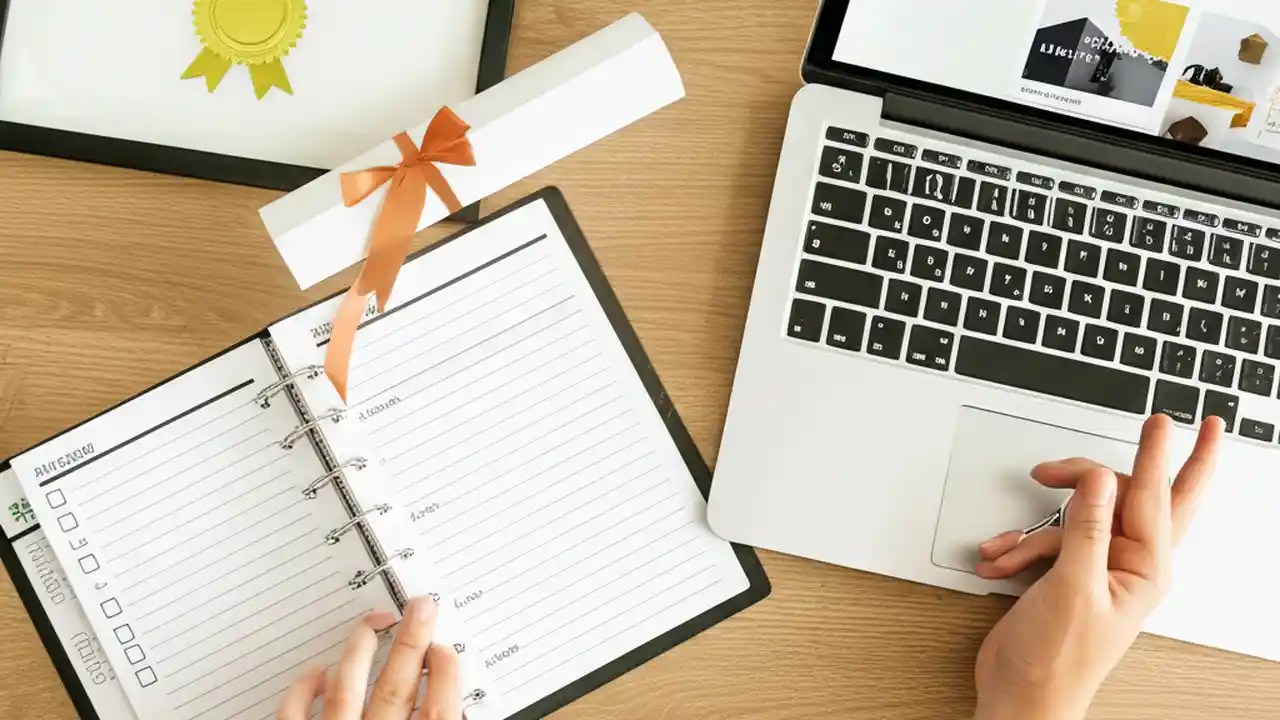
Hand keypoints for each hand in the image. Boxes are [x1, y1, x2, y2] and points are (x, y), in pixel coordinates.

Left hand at [277, 596, 462, 719]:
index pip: (438, 710)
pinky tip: (318, 671)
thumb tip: (458, 710)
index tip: (446, 650)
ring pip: (346, 688)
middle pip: (396, 688)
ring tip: (373, 621)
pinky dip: (307, 689)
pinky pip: (296, 713)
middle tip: (420, 606)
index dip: (446, 675)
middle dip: (411, 641)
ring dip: (362, 649)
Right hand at [972, 414, 1223, 719]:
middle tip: (1164, 425)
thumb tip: (1100, 479)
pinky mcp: (1066, 573)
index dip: (1158, 453)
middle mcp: (1127, 564)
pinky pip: (1048, 539)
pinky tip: (1000, 560)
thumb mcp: (1073, 587)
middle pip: (1140, 497)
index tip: (1162, 421)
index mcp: (1144, 568)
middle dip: (1137, 464)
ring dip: (1037, 527)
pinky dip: (1018, 546)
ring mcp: (1096, 567)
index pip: (1154, 496)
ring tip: (1012, 543)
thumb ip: (1088, 528)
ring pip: (1079, 515)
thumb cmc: (1057, 660)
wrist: (1021, 696)